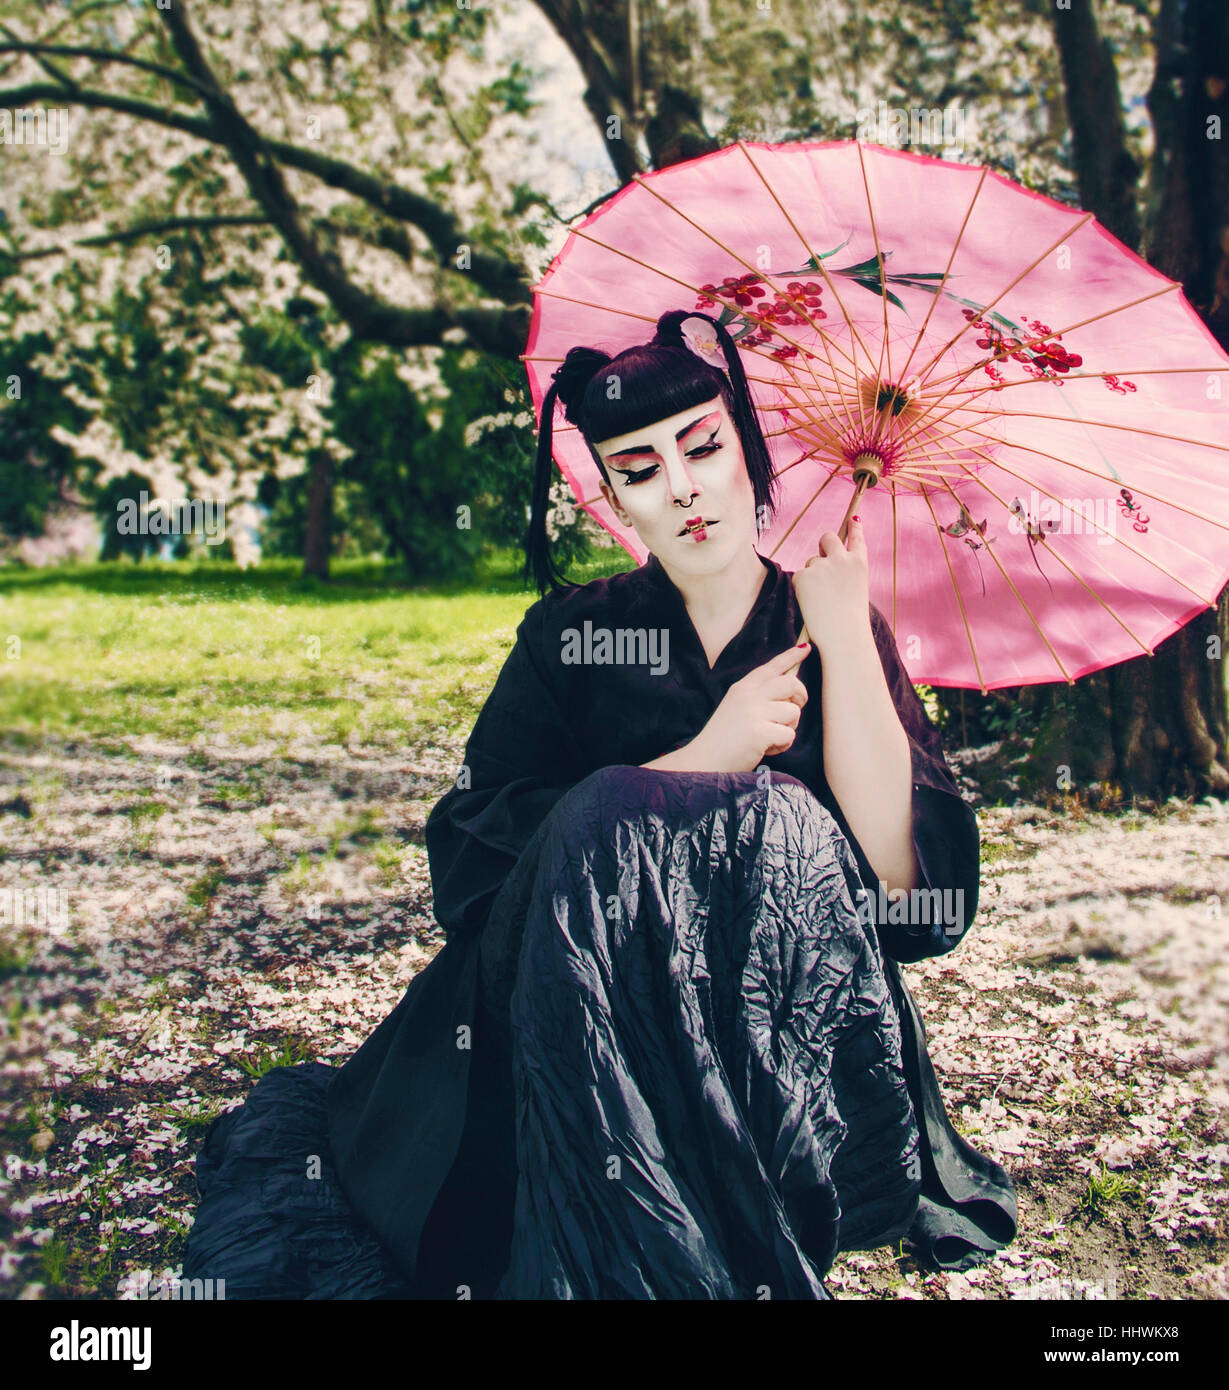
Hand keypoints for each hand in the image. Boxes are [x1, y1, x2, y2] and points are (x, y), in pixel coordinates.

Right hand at [686, 642, 809, 772]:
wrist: (705, 761)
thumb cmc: (723, 739)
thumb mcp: (736, 708)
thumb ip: (758, 697)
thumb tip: (788, 694)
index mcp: (742, 688)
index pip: (771, 667)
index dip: (791, 656)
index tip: (806, 648)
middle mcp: (749, 695)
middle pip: (791, 684)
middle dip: (801, 696)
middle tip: (796, 707)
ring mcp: (754, 712)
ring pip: (793, 712)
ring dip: (788, 727)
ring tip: (770, 737)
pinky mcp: (760, 731)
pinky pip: (789, 735)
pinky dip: (782, 745)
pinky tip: (766, 749)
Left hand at [791, 516, 870, 654]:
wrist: (842, 635)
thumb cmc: (850, 619)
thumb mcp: (855, 589)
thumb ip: (844, 572)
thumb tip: (825, 561)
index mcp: (859, 563)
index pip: (857, 538)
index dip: (854, 528)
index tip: (853, 519)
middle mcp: (841, 559)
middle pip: (828, 538)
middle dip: (824, 544)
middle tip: (822, 557)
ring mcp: (822, 565)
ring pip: (812, 562)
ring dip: (813, 575)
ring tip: (822, 599)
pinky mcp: (804, 575)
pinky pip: (799, 577)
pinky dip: (802, 589)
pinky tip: (811, 602)